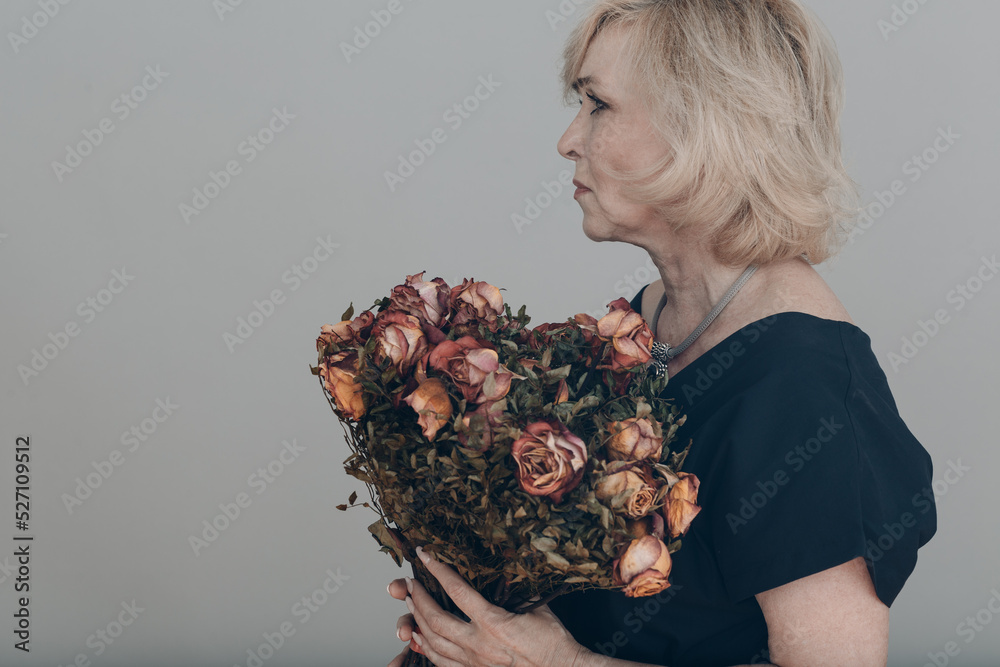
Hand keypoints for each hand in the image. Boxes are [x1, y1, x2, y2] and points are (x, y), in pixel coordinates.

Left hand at [386, 546, 588, 666]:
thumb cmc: (553, 641)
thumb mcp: (536, 607)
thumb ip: (516, 590)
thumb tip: (505, 568)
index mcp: (493, 622)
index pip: (457, 590)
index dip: (438, 570)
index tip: (426, 556)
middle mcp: (479, 643)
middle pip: (435, 618)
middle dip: (418, 597)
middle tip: (409, 582)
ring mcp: (474, 662)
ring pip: (433, 642)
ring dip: (417, 620)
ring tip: (409, 604)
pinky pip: (441, 662)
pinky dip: (425, 648)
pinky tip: (418, 638)